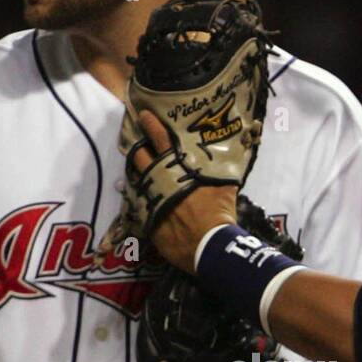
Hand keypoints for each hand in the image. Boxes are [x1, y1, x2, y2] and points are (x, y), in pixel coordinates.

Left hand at [134, 111, 238, 272]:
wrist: (206, 245)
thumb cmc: (217, 213)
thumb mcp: (223, 186)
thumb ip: (219, 171)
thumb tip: (226, 159)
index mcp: (178, 167)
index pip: (161, 139)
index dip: (151, 125)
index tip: (144, 115)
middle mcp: (159, 179)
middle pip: (140, 156)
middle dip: (137, 147)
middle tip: (135, 142)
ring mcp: (150, 199)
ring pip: (136, 178)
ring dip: (136, 171)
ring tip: (136, 168)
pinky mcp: (147, 218)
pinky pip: (138, 203)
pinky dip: (139, 197)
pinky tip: (141, 196)